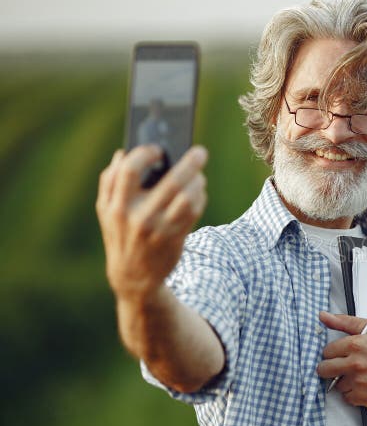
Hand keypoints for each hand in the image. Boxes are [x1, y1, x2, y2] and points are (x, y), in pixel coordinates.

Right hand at [96, 145, 207, 303]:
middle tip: (200, 151)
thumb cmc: (121, 234)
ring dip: (198, 182)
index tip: (158, 149)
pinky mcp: (175, 238)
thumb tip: (122, 153)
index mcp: (116, 206)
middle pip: (171, 182)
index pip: (129, 170)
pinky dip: (199, 198)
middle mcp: (137, 217)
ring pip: (187, 197)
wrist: (133, 277)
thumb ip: (110, 181)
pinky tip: (198, 192)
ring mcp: (158, 229)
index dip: (145, 154)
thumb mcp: (106, 211)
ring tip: (199, 175)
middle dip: (190, 163)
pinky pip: (194, 212)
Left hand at [316, 311, 366, 408]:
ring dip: (345, 381)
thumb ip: (345, 322)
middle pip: (324, 369)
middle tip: (344, 366)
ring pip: (336, 384)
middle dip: (331, 368)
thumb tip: (323, 316)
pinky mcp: (362, 397)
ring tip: (362, 375)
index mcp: (356, 344)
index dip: (334, 353)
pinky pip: (346, 397)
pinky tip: (366, 385)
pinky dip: (353, 393)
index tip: (342, 354)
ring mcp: (358, 382)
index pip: (327, 351)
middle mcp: (355, 364)